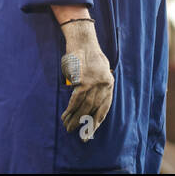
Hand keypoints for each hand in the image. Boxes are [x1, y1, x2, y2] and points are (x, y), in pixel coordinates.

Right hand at [59, 19, 113, 137]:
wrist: (82, 40)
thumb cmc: (88, 55)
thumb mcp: (99, 70)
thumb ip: (97, 85)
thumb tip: (90, 103)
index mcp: (109, 83)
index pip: (105, 107)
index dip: (97, 120)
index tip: (91, 131)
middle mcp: (104, 85)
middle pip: (93, 109)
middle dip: (85, 124)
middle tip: (80, 136)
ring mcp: (94, 83)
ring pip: (84, 107)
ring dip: (75, 119)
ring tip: (68, 127)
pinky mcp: (83, 81)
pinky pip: (75, 100)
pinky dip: (70, 110)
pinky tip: (65, 116)